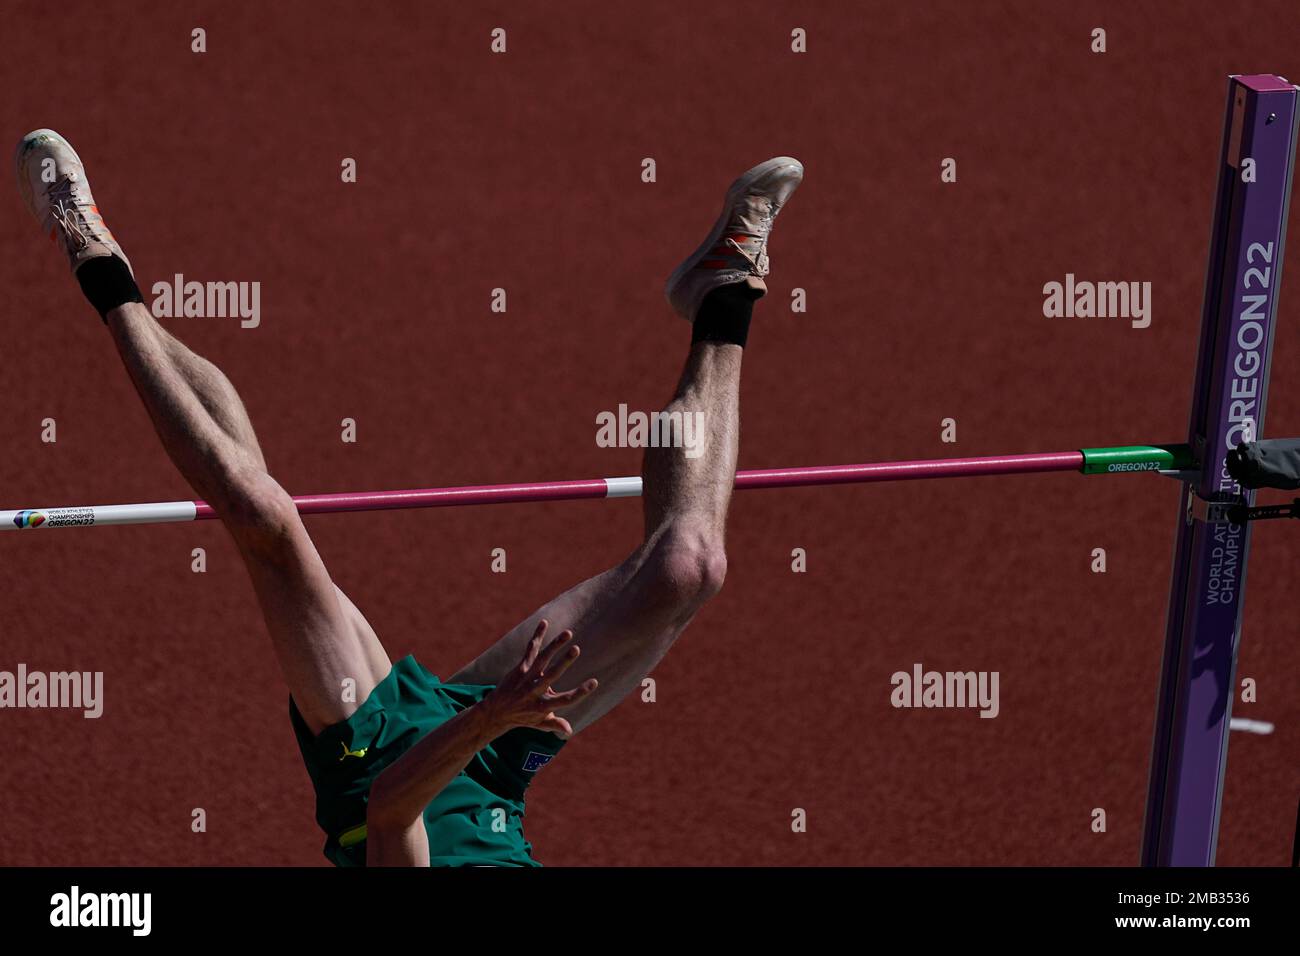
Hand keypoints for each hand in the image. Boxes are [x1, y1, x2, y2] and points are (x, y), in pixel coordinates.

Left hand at [482, 620, 597, 736]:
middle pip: (551, 676)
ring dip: (554, 645)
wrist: (495, 711)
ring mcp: (526, 678)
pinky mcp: (519, 669)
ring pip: (542, 659)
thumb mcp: (538, 724)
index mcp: (542, 707)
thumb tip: (569, 731)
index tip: (594, 682)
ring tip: (568, 633)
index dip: (580, 693)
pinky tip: (545, 623)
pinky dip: (537, 636)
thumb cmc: (522, 717)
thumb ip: (554, 724)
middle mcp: (533, 691)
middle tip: (577, 649)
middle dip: (564, 662)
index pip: (565, 701)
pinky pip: (530, 650)